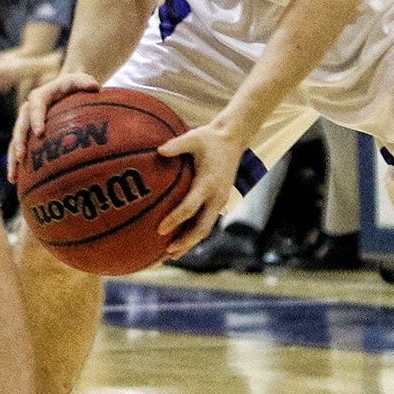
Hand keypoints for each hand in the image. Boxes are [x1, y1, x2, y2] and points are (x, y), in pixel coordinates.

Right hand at [6, 71, 98, 181]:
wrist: (63, 90)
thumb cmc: (74, 86)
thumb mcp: (80, 80)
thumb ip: (85, 82)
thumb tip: (95, 86)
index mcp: (40, 96)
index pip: (36, 105)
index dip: (36, 118)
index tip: (39, 132)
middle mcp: (28, 109)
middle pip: (20, 125)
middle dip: (19, 141)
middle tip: (21, 156)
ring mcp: (25, 123)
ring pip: (15, 141)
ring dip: (13, 158)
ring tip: (13, 176)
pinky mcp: (26, 135)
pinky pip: (19, 149)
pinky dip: (17, 165)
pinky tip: (16, 182)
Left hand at [153, 120, 245, 256]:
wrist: (234, 140)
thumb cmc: (210, 138)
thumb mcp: (194, 137)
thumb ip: (177, 145)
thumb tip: (159, 150)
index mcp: (209, 183)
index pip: (191, 207)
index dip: (175, 219)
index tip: (160, 230)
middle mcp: (217, 196)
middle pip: (201, 227)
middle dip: (185, 242)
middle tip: (166, 253)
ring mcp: (220, 202)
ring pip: (205, 229)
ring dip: (189, 243)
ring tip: (170, 256)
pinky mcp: (219, 203)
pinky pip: (206, 223)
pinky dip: (193, 234)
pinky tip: (179, 242)